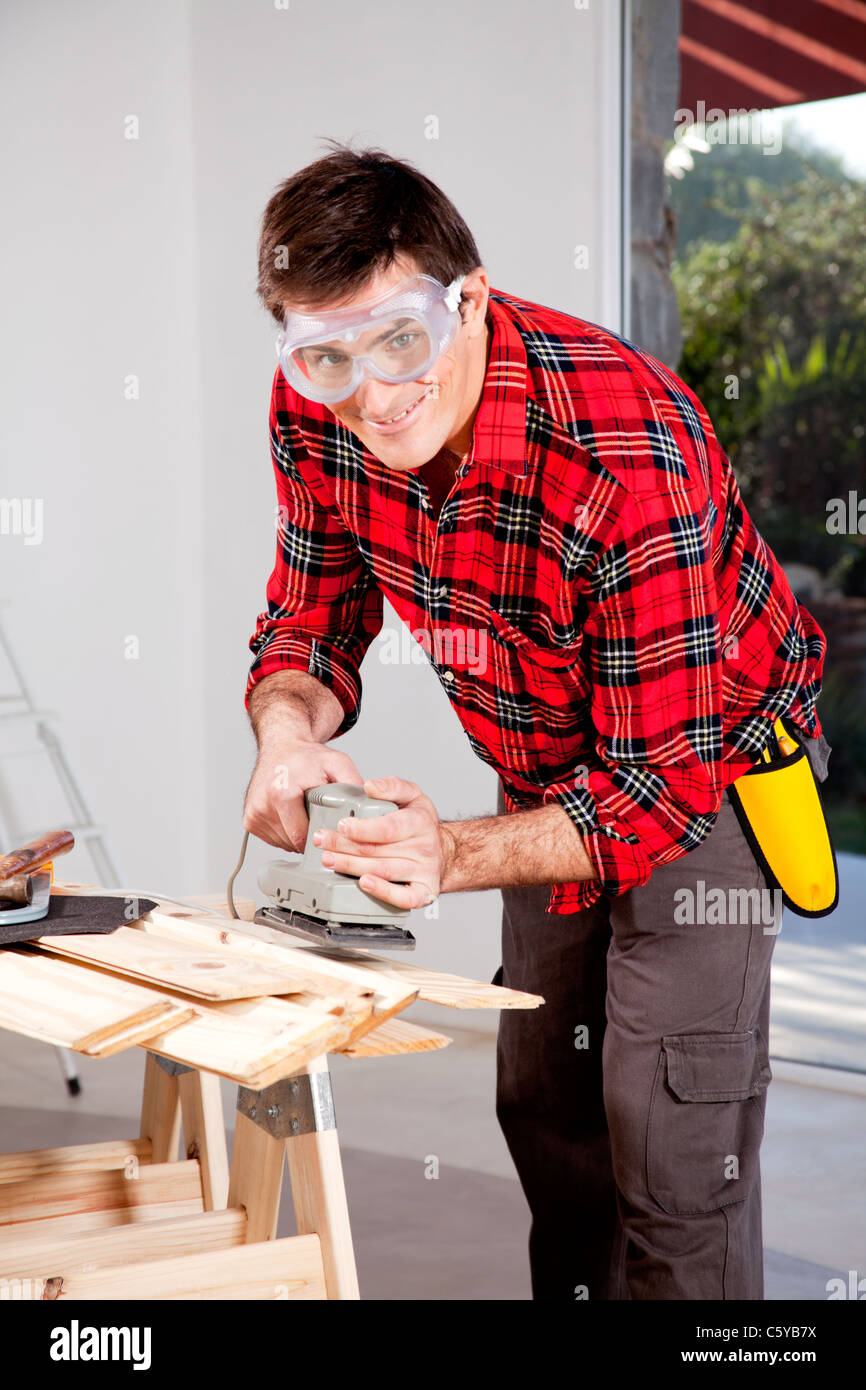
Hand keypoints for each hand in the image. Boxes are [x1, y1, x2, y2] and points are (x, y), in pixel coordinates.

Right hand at [243, 736, 363, 850]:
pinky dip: (285, 833)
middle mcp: (262, 805)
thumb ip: (352, 782)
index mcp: (281, 793)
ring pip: (283, 844)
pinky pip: (273, 839)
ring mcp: (253, 814)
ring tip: (306, 815)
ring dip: (297, 837)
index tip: (330, 830)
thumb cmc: (307, 756)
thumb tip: (367, 804)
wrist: (281, 746)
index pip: (302, 837)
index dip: (320, 837)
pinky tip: (293, 816)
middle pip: (293, 843)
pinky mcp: (249, 820)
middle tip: (320, 817)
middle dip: (310, 836)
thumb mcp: (337, 763)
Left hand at [313, 776, 449, 909]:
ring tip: (329, 860)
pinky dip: (383, 892)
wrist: (444, 852)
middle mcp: (424, 848)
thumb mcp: (412, 795)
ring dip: (352, 866)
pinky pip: (404, 898)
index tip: (341, 825)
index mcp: (420, 822)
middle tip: (323, 842)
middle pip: (379, 850)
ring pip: (383, 870)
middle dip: (345, 846)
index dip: (362, 828)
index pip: (389, 827)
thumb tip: (371, 786)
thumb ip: (391, 786)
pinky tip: (364, 883)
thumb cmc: (420, 824)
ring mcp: (424, 872)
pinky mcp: (423, 892)